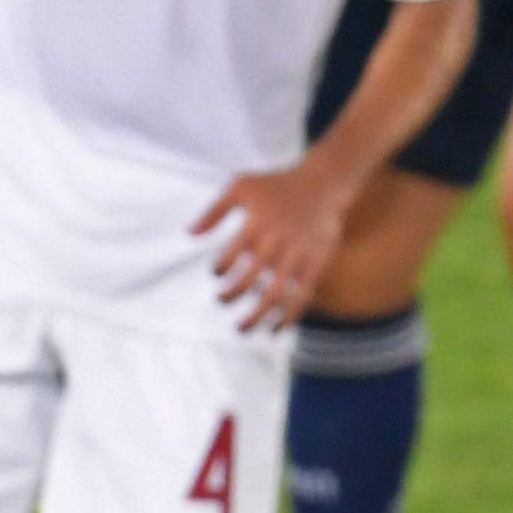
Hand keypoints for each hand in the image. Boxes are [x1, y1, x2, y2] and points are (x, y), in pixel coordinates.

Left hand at [192, 159, 350, 332]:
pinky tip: (274, 331)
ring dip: (256, 316)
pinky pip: (302, 296)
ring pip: (275, 294)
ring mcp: (298, 254)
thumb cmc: (275, 185)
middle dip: (231, 295)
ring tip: (240, 330)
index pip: (230, 256)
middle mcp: (277, 241)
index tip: (217, 272)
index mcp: (257, 224)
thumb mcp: (241, 186)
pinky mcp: (316, 263)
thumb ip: (214, 210)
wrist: (323, 182)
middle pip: (250, 279)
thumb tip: (189, 234)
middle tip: (221, 300)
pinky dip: (289, 316)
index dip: (220, 268)